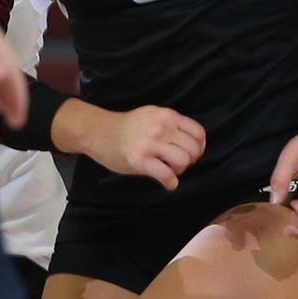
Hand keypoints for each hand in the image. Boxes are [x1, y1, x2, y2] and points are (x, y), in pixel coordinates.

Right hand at [58, 102, 205, 190]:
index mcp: (166, 115)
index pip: (198, 133)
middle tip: (177, 163)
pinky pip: (167, 175)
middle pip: (193, 149)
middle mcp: (160, 127)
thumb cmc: (127, 127)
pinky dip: (171, 182)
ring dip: (180, 170)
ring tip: (170, 170)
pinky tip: (167, 182)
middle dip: (190, 160)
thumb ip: (171, 124)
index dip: (199, 146)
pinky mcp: (140, 160)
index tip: (191, 153)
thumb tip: (194, 142)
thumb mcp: (152, 115)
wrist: (98, 131)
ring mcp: (149, 144)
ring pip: (183, 161)